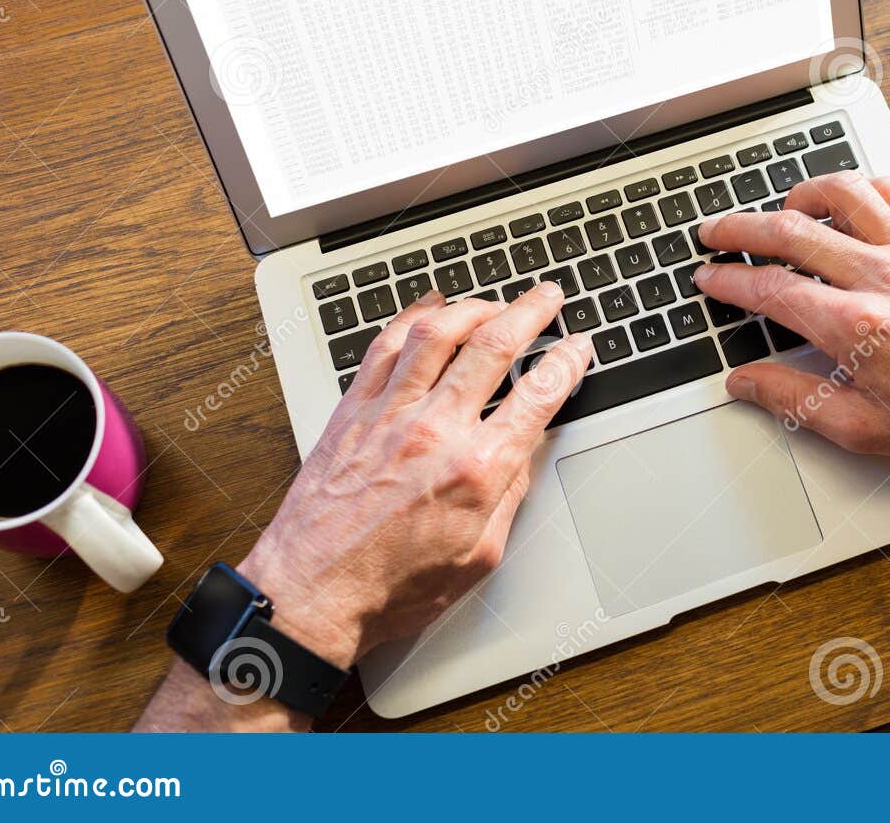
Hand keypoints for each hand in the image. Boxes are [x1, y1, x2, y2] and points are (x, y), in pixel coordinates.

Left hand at [237, 284, 591, 668]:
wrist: (312, 593)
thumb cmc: (390, 587)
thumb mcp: (479, 556)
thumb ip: (508, 497)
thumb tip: (522, 455)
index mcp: (476, 470)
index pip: (538, 395)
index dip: (567, 362)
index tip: (577, 347)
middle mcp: (434, 431)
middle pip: (494, 345)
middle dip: (531, 312)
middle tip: (548, 296)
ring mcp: (389, 414)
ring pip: (438, 332)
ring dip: (474, 306)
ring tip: (494, 302)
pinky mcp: (352, 411)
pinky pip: (385, 345)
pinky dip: (411, 316)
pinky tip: (428, 305)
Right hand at [693, 173, 889, 473]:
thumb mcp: (861, 429)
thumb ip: (794, 400)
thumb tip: (746, 383)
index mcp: (855, 326)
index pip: (770, 289)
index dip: (729, 281)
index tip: (710, 278)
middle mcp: (882, 278)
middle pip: (791, 231)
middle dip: (741, 228)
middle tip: (715, 231)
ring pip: (842, 195)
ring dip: (800, 194)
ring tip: (780, 209)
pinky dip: (861, 189)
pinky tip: (848, 202)